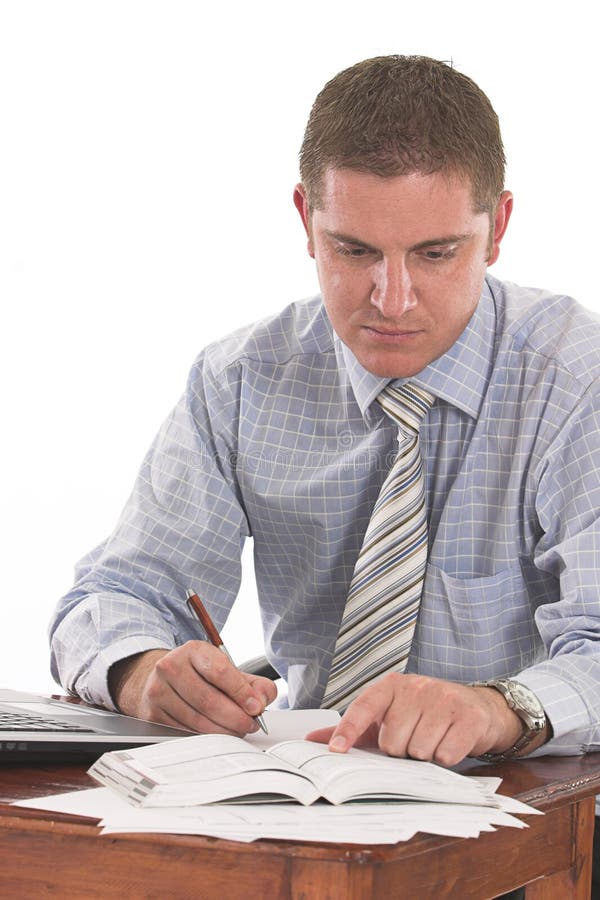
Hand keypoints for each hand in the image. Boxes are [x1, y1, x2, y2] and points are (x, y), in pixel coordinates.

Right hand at [108, 642, 276, 734]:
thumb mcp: (227, 669)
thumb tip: (262, 700)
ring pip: (196, 719)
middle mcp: (171, 666)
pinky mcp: (152, 713)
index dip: (241, 692)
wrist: (162, 678)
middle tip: (250, 725)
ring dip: (223, 731)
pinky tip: (216, 733)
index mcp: (193, 650)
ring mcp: (158, 690)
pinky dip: (205, 736)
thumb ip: (253, 683)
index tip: (256, 707)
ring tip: (237, 730)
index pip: (220, 671)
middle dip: (235, 717)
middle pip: (208, 700)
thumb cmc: (200, 675)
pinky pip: (184, 731)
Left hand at [307, 673, 543, 765]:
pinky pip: (446, 755)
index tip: (336, 751)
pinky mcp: (468, 717)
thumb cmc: (425, 714)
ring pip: (418, 751)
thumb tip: (313, 740)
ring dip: (425, 756)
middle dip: (402, 751)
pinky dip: (447, 758)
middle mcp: (416, 688)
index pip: (363, 707)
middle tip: (414, 739)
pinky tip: (450, 743)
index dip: (348, 730)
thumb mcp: (389, 715)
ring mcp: (443, 700)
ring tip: (433, 740)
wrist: (477, 707)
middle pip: (392, 742)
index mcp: (391, 686)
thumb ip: (354, 728)